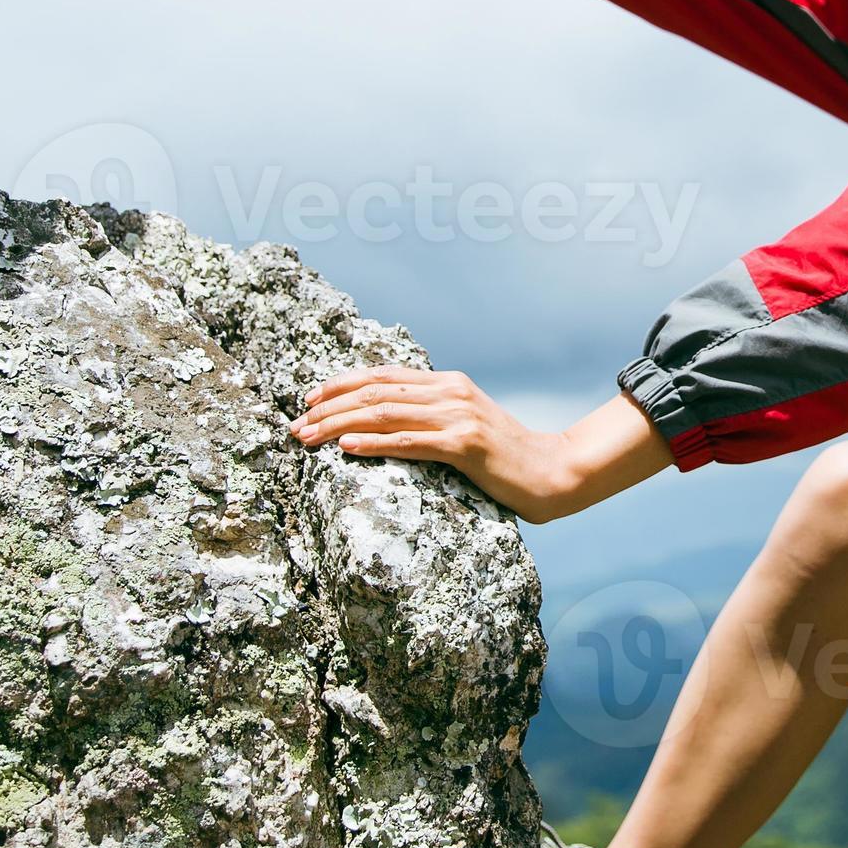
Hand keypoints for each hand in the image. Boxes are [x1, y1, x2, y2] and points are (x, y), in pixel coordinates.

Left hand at [290, 366, 599, 522]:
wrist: (551, 471)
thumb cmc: (503, 457)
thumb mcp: (464, 425)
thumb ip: (431, 414)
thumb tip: (385, 418)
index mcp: (448, 383)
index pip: (383, 375)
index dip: (341, 384)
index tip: (309, 399)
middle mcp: (451, 392)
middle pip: (376, 392)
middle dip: (329, 407)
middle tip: (296, 425)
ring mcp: (459, 417)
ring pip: (385, 413)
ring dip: (339, 424)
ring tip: (308, 437)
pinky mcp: (465, 445)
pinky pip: (410, 442)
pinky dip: (374, 442)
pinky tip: (347, 447)